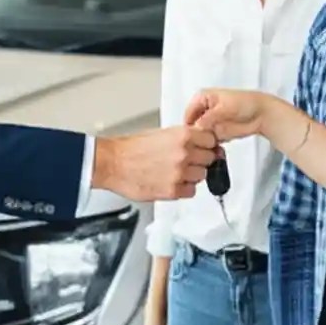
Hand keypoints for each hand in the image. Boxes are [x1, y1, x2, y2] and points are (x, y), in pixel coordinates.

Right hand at [92, 126, 217, 200]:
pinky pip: (191, 191)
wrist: (113, 163)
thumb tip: (200, 143)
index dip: (208, 145)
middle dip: (202, 160)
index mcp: (182, 136)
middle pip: (210, 159)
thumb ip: (184, 138)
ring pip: (202, 176)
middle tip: (189, 161)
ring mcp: (180, 173)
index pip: (212, 141)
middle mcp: (184, 154)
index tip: (205, 148)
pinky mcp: (172, 190)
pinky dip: (184, 188)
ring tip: (177, 172)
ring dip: (193, 175)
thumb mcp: (162, 133)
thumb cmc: (131, 148)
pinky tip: (173, 182)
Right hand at [184, 88, 269, 141]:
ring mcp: (209, 124)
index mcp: (201, 98)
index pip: (188, 114)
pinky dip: (209, 147)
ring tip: (207, 147)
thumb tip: (196, 128)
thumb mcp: (224, 108)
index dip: (188, 126)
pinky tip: (213, 150)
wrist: (261, 114)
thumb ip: (208, 118)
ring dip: (202, 143)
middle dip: (194, 136)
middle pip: (191, 127)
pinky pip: (208, 142)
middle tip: (199, 145)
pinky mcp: (216, 134)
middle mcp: (203, 111)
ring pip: (198, 136)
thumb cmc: (245, 103)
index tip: (190, 137)